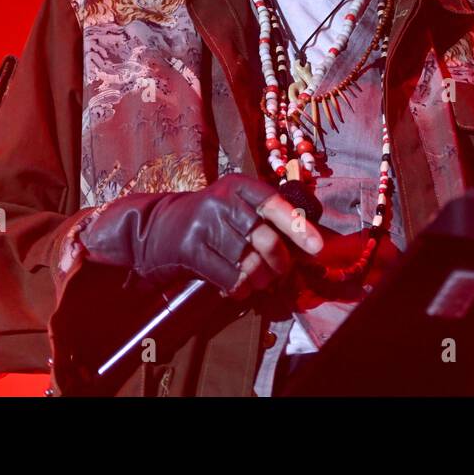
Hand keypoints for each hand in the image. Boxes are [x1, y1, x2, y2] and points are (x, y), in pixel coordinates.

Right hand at [80, 174, 322, 293]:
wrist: (157, 227)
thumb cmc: (209, 220)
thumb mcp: (235, 206)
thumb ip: (266, 218)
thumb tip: (307, 244)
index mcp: (239, 185)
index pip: (275, 203)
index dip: (298, 226)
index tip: (317, 248)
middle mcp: (221, 199)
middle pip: (266, 239)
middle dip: (280, 264)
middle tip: (282, 274)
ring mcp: (203, 223)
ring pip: (249, 262)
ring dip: (261, 280)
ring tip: (261, 282)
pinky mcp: (190, 247)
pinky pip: (229, 276)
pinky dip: (241, 288)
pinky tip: (241, 289)